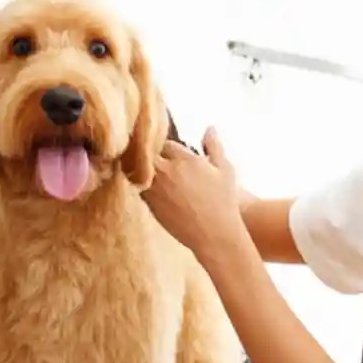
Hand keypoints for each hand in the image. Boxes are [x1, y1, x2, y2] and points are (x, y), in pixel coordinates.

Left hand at [144, 127, 245, 262]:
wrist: (214, 235)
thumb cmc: (223, 202)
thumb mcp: (225, 170)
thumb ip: (214, 147)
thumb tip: (209, 128)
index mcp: (186, 159)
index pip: (164, 141)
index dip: (162, 142)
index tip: (162, 146)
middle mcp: (168, 170)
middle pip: (146, 152)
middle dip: (145, 151)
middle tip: (144, 153)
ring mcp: (156, 188)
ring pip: (137, 167)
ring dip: (138, 165)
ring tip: (140, 166)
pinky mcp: (150, 204)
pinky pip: (137, 186)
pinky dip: (138, 182)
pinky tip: (143, 183)